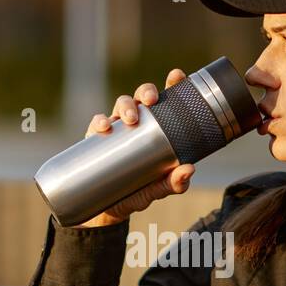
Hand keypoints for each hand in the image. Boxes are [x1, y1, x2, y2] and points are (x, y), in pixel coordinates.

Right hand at [74, 69, 192, 226]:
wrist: (108, 210)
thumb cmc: (138, 192)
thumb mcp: (158, 189)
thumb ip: (174, 182)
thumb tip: (189, 169)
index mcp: (157, 127)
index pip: (166, 101)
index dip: (172, 84)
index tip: (177, 75)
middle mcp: (137, 122)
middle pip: (141, 96)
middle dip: (146, 92)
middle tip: (151, 101)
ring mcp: (117, 128)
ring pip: (120, 104)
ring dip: (125, 105)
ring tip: (130, 118)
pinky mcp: (96, 139)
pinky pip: (97, 123)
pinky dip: (100, 122)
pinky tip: (104, 128)